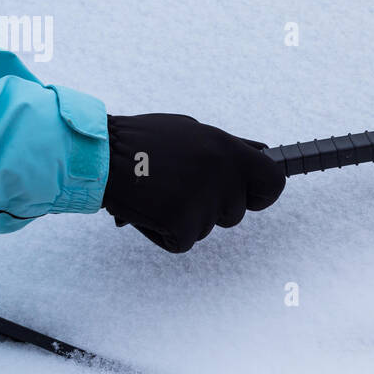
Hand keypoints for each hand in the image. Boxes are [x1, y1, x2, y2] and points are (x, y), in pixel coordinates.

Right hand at [101, 113, 284, 252]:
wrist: (99, 156)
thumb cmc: (144, 141)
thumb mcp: (193, 132)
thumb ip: (229, 148)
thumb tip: (265, 154)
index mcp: (228, 150)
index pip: (274, 182)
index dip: (262, 193)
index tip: (251, 196)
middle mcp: (223, 176)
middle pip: (236, 212)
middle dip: (213, 207)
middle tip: (180, 187)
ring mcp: (205, 203)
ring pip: (207, 227)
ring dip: (185, 217)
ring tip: (159, 191)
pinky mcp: (184, 226)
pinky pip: (183, 241)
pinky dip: (164, 233)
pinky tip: (148, 209)